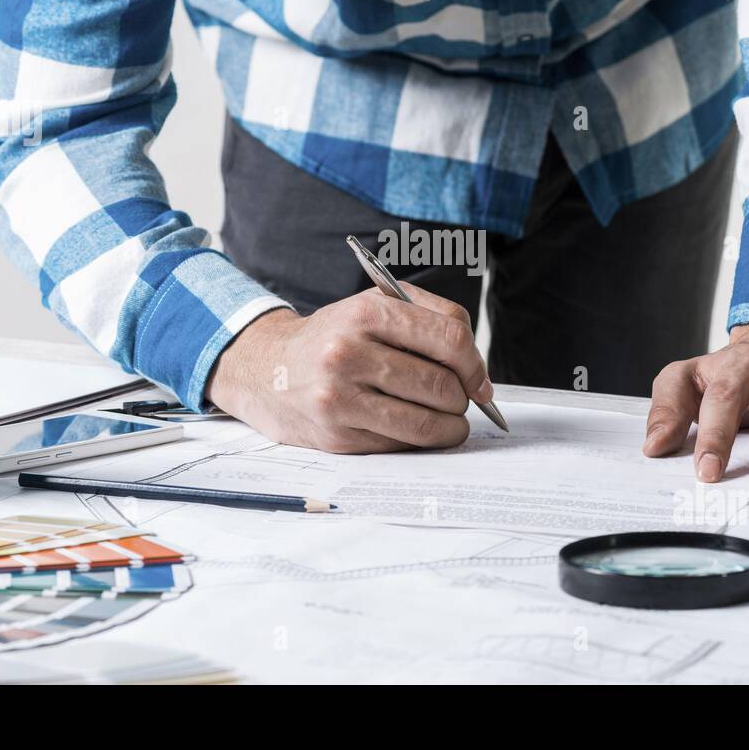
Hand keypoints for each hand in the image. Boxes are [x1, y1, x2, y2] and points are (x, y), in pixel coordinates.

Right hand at [206, 284, 490, 453]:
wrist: (268, 370)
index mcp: (367, 311)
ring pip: (426, 423)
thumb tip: (478, 372)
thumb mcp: (375, 304)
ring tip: (446, 420)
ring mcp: (340, 398)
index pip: (450, 338)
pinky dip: (419, 441)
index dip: (475, 365)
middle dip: (462, 398)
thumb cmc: (335, 337)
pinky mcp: (336, 436)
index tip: (480, 381)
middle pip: (442, 385)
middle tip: (458, 400)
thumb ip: (432, 318)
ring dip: (450, 427)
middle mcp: (349, 353)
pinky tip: (412, 428)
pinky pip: (401, 445)